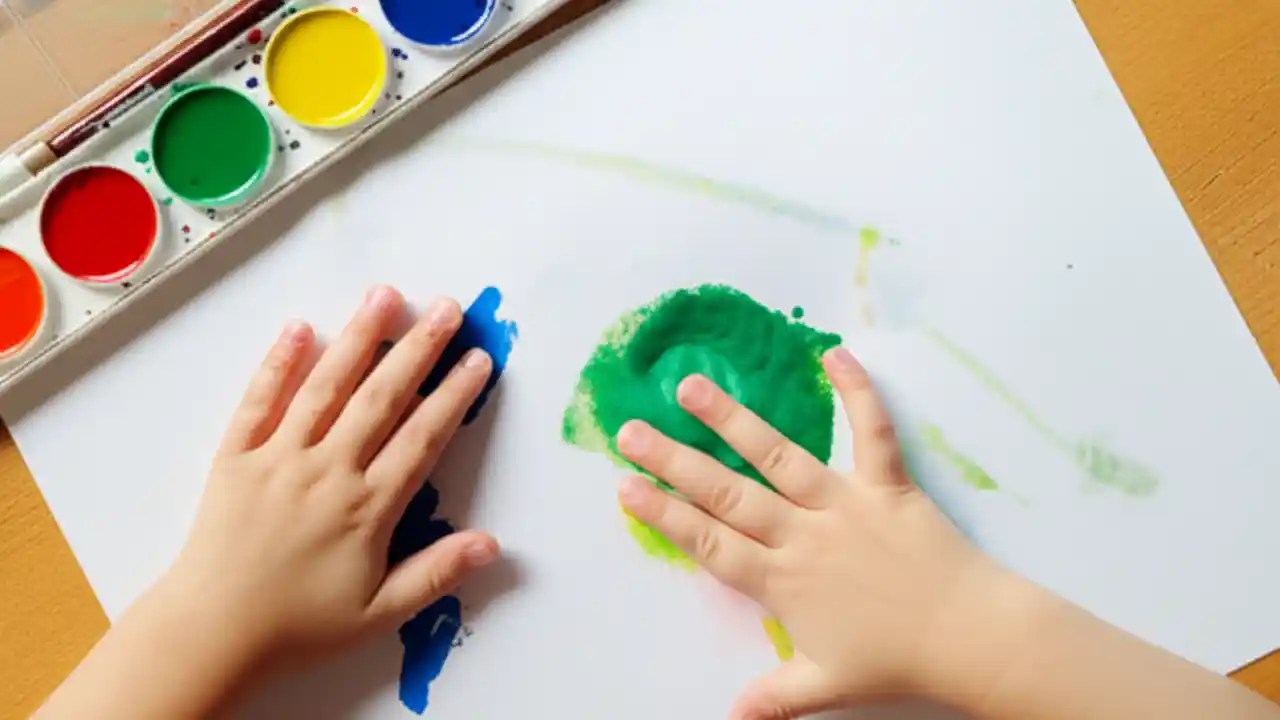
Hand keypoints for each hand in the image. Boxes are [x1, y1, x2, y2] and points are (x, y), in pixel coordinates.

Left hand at [167, 285, 499, 669]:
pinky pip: (258, 402)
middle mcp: (327, 470)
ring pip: (325, 386)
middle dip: (418, 348)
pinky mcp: (235, 457)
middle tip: (447, 308)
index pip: (421, 437)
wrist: (212, 632)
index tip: (478, 359)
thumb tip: (492, 544)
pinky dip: (278, 364)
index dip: (453, 395)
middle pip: (381, 397)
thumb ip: (436, 573)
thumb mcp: (379, 613)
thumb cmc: (300, 625)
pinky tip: (299, 328)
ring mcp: (279, 458)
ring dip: (357, 338)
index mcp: (367, 507)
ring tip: (384, 294)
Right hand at [614, 347, 1038, 717]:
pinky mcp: (887, 485)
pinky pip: (871, 433)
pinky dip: (857, 393)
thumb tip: (729, 717)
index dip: (664, 515)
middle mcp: (803, 536)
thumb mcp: (824, 685)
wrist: (969, 638)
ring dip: (733, 420)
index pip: (709, 544)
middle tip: (631, 431)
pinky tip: (835, 353)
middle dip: (674, 462)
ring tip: (693, 387)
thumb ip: (772, 697)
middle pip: (727, 494)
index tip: (625, 487)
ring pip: (779, 456)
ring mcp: (844, 505)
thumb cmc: (895, 660)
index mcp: (782, 582)